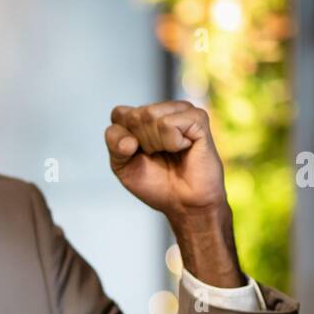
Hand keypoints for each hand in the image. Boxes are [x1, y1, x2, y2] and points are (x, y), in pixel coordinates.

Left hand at [105, 101, 225, 217]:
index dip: (121, 141)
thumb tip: (130, 141)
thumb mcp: (123, 167)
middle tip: (159, 156)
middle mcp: (163, 109)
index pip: (118, 114)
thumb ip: (115, 146)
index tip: (136, 156)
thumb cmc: (156, 184)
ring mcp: (182, 111)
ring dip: (156, 143)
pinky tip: (184, 148)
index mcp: (143, 117)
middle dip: (141, 143)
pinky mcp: (198, 118)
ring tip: (171, 153)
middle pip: (134, 116)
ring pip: (150, 115)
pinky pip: (168, 124)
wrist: (185, 204)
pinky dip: (172, 143)